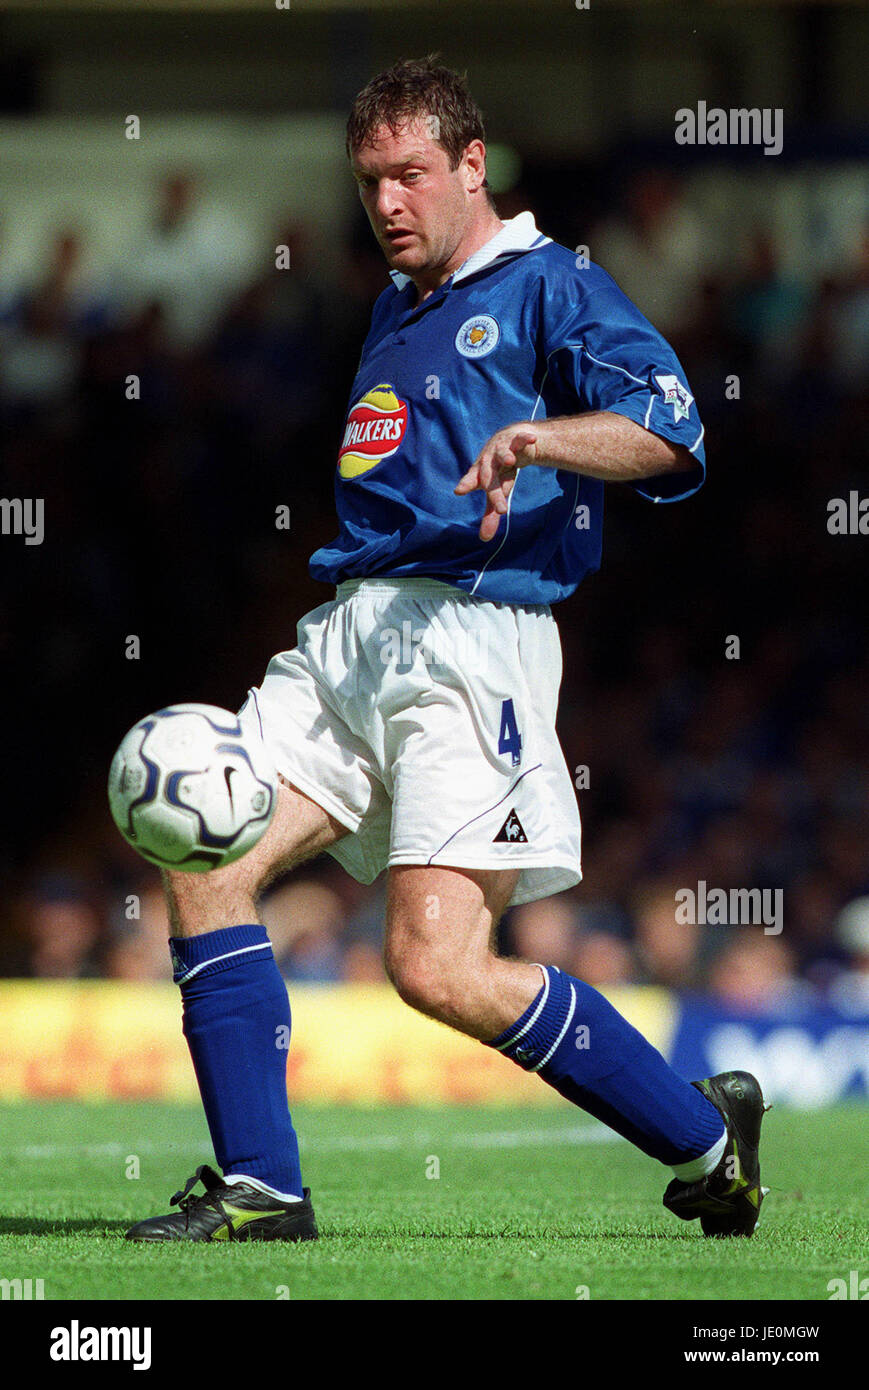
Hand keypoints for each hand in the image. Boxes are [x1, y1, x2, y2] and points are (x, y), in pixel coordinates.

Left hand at [454, 426, 537, 541]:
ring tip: (511, 461)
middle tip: (501, 511)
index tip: (459, 490)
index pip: (472, 481)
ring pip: (502, 454)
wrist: (511, 442)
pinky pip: (520, 440)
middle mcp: (488, 461)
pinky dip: (525, 439)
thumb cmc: (500, 472)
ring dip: (505, 456)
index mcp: (481, 474)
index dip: (466, 484)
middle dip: (495, 493)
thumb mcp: (498, 491)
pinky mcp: (515, 441)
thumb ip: (491, 513)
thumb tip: (484, 539)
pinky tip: (532, 438)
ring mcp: (500, 449)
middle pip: (490, 477)